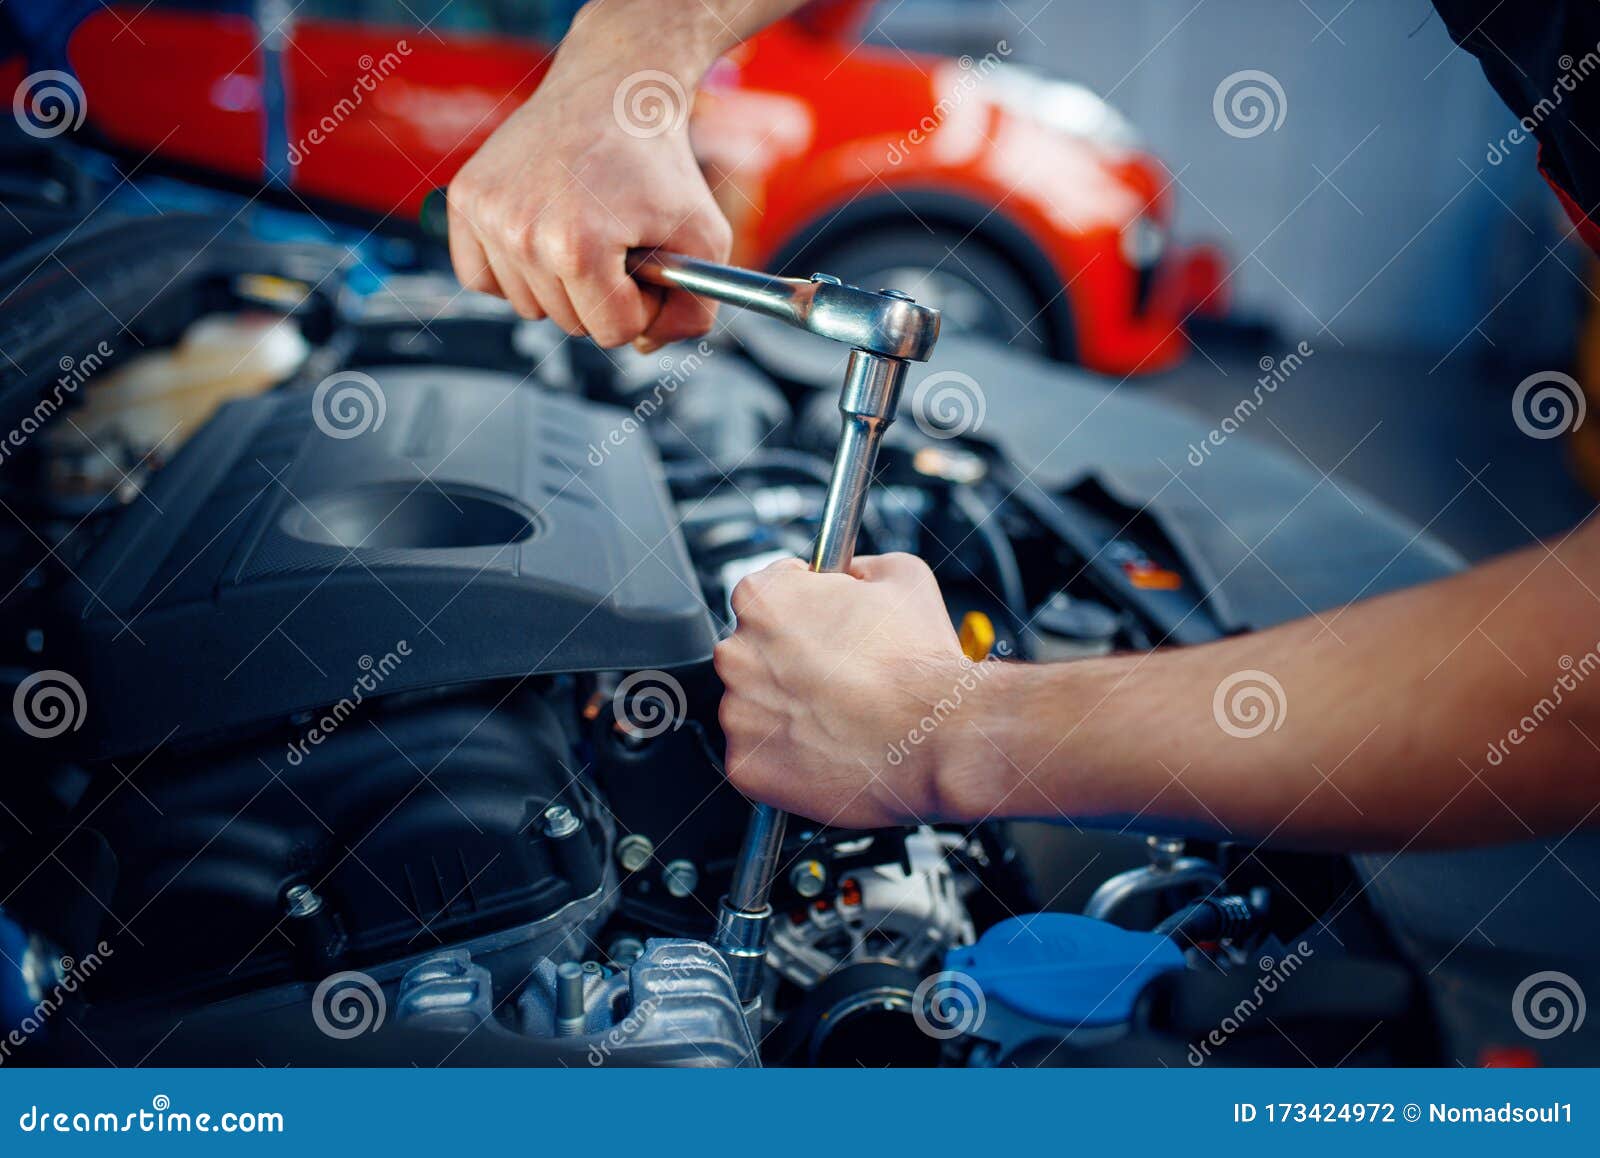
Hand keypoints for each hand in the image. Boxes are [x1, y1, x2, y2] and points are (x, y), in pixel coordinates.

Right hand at [445, 12, 731, 351]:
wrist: (614, 91)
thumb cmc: (662, 165)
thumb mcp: (706, 240)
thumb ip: (693, 313)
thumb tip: (643, 349)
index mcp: (577, 247)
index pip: (614, 333)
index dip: (643, 303)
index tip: (648, 260)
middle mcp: (520, 233)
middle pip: (570, 324)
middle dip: (605, 294)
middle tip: (619, 238)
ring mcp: (486, 216)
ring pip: (529, 307)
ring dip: (561, 284)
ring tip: (583, 228)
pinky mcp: (464, 201)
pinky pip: (482, 280)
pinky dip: (514, 271)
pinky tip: (541, 233)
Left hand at [715, 553, 991, 826]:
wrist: (938, 735)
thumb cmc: (919, 662)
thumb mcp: (902, 576)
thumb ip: (859, 567)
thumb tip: (852, 575)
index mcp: (762, 599)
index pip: (770, 594)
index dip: (806, 608)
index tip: (827, 627)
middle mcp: (736, 652)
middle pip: (755, 652)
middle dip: (790, 662)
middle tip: (838, 676)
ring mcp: (736, 713)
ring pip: (753, 706)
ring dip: (785, 710)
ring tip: (837, 715)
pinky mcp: (745, 764)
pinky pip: (758, 756)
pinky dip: (785, 756)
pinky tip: (826, 747)